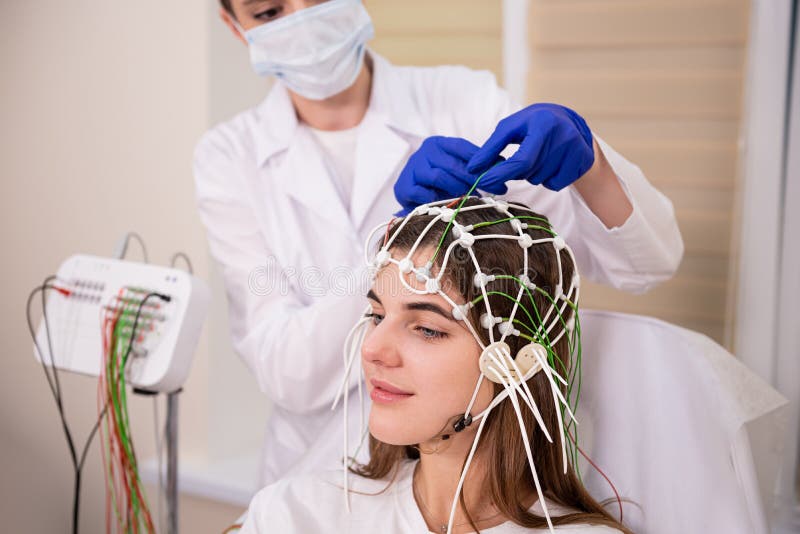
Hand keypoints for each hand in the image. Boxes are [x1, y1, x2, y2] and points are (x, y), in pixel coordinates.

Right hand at [394, 136, 506, 215]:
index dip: (482, 158)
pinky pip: (422, 193)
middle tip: (496, 188)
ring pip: (439, 177)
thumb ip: (476, 167)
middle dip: (476, 178)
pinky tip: (447, 205)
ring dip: (458, 189)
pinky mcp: (402, 187)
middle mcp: (423, 152)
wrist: (410, 195)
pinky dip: (437, 199)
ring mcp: (412, 169)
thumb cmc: (440, 182)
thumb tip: (504, 166)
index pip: (462, 147)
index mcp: (437, 144)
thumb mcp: (457, 170)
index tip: (501, 170)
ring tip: (472, 197)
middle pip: (453, 164)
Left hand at [467, 103, 594, 192]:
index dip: (500, 174)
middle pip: (529, 173)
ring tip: (540, 155)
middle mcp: (563, 136)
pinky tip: (551, 163)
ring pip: (541, 180)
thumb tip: (472, 168)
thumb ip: (491, 147)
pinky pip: (556, 184)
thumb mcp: (511, 128)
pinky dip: (548, 179)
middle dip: (517, 171)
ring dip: (533, 174)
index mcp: (543, 124)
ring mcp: (576, 149)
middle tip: (523, 155)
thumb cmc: (533, 124)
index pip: (520, 160)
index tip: (482, 182)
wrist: (570, 122)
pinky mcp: (583, 161)